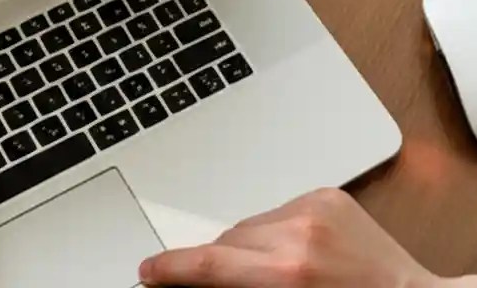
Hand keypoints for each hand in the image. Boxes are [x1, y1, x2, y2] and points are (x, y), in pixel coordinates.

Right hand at [139, 187, 445, 287]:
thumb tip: (197, 282)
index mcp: (286, 273)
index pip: (206, 264)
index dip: (169, 268)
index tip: (149, 272)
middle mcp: (298, 233)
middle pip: (222, 242)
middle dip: (212, 265)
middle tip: (210, 284)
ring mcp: (314, 208)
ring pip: (247, 225)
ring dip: (245, 248)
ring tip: (267, 274)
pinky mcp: (327, 196)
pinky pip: (277, 211)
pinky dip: (275, 232)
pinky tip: (291, 254)